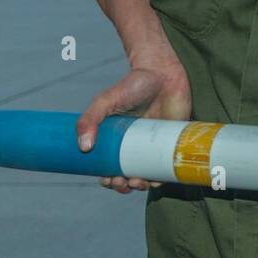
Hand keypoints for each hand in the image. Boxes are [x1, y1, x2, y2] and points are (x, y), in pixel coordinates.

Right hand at [77, 55, 191, 193]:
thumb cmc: (134, 85)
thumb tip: (84, 146)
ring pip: (149, 175)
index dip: (108, 179)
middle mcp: (137, 145)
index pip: (110, 166)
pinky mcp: (174, 142)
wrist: (163, 72)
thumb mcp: (106, 100)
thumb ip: (91, 119)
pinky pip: (169, 166)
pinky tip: (157, 179)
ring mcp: (156, 145)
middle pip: (129, 175)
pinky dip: (163, 177)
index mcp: (118, 139)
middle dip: (124, 185)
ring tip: (137, 182)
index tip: (107, 180)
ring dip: (141, 185)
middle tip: (122, 182)